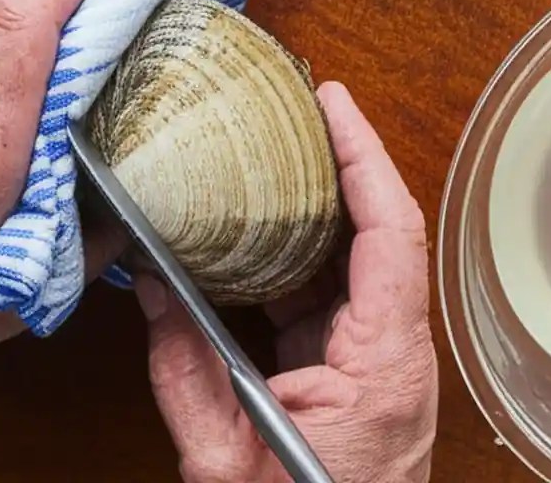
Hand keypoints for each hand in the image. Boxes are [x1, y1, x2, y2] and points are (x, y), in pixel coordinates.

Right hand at [135, 82, 437, 482]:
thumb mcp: (221, 458)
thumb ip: (184, 370)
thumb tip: (155, 288)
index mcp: (384, 365)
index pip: (390, 232)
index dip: (364, 156)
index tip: (332, 102)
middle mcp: (395, 352)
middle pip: (379, 230)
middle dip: (341, 161)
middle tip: (295, 106)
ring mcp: (378, 359)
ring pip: (353, 258)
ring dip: (315, 205)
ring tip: (270, 154)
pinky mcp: (353, 369)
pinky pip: (327, 293)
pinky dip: (293, 255)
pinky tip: (254, 233)